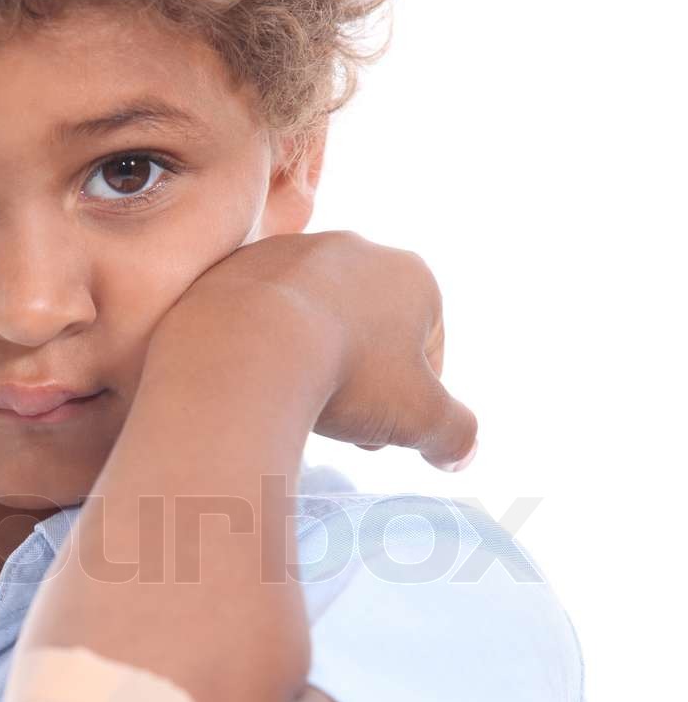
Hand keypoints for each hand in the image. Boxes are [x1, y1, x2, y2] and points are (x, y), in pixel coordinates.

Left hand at [165, 229, 477, 470]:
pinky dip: (266, 344)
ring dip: (316, 357)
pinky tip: (258, 379)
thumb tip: (463, 452)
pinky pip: (262, 314)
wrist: (245, 344)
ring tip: (298, 401)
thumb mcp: (419, 417)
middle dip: (365, 378)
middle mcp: (356, 249)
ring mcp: (292, 251)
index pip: (429, 346)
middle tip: (345, 423)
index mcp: (412, 276)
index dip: (413, 399)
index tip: (385, 434)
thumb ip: (453, 433)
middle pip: (372, 328)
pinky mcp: (238, 264)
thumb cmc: (347, 375)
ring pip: (316, 317)